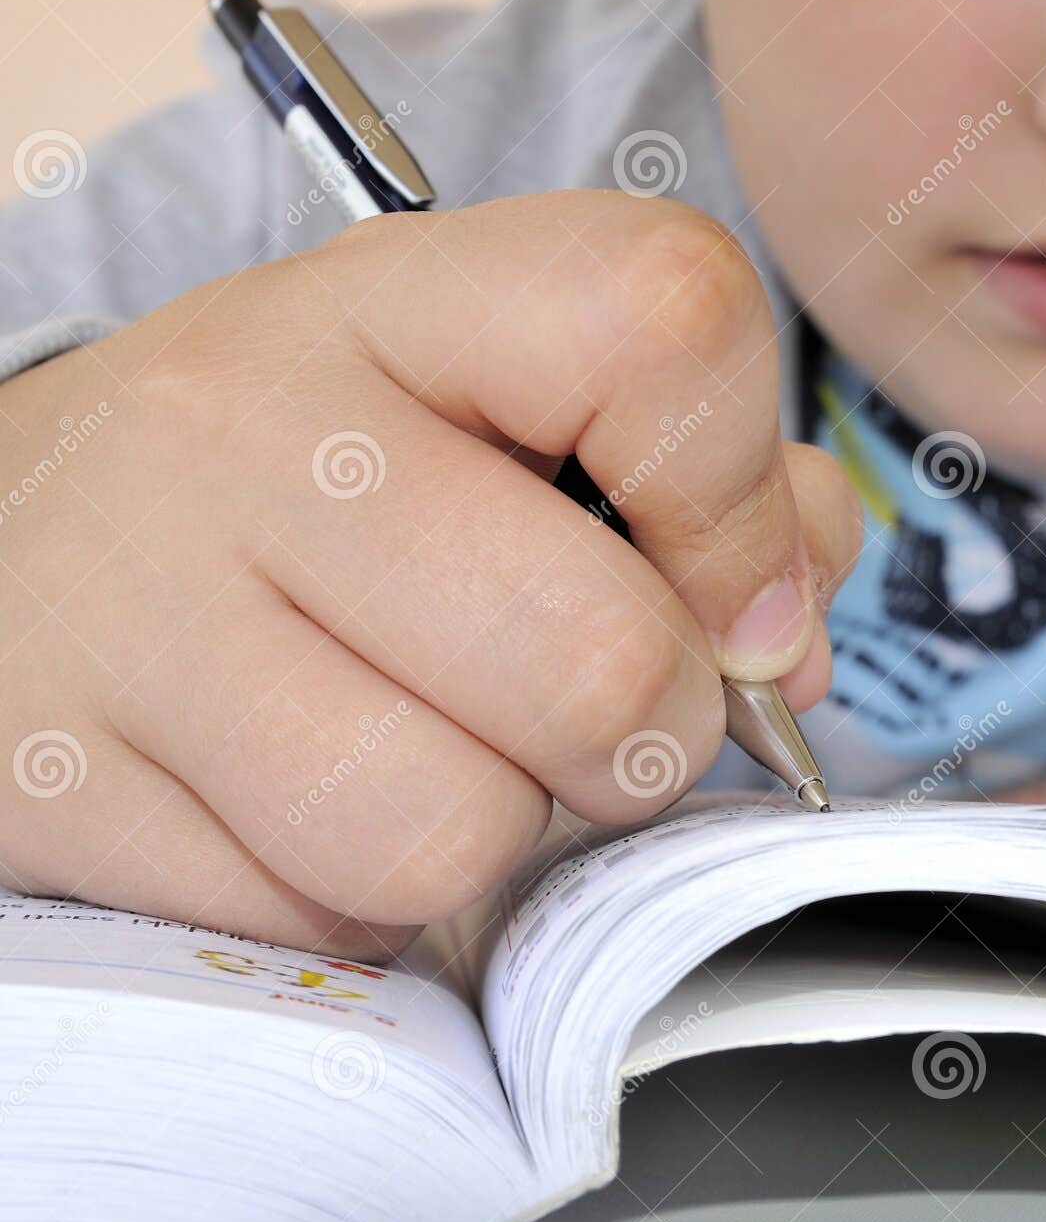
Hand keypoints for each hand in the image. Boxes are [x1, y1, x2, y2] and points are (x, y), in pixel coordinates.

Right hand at [0, 194, 859, 957]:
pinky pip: (318, 921)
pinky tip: (296, 807)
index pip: (667, 326)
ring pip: (455, 831)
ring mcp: (133, 604)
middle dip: (648, 734)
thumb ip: (707, 492)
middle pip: (601, 656)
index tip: (728, 597)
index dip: (749, 503)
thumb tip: (792, 650)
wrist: (13, 541)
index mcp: (406, 300)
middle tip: (588, 715)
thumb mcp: (497, 413)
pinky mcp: (51, 780)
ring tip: (422, 755)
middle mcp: (253, 426)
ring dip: (490, 834)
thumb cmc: (313, 487)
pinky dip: (352, 902)